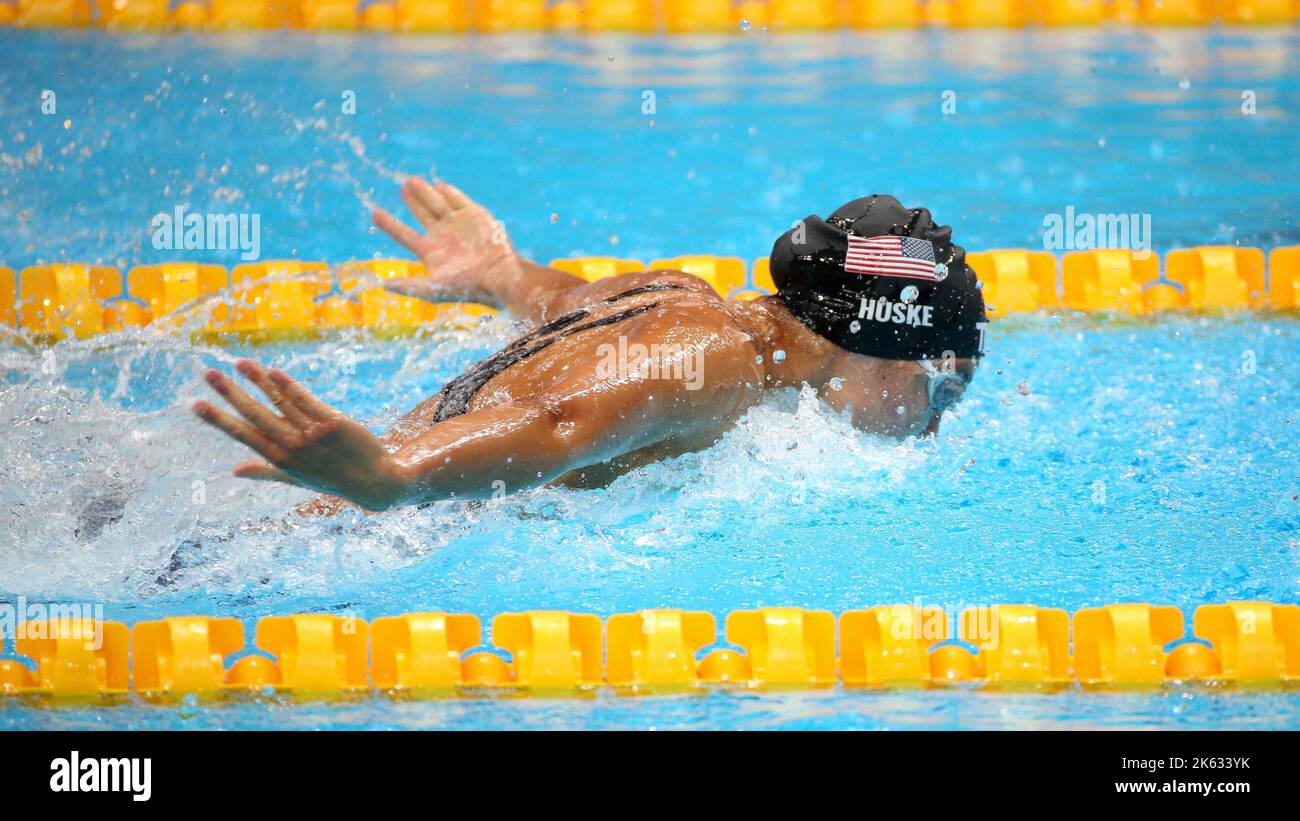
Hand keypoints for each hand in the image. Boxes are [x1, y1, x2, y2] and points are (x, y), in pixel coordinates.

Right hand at [194, 360, 407, 511]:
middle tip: (208, 374)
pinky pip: (306, 400)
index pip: (243, 435)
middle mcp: (293, 447)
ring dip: (257, 380)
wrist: (374, 481)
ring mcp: (312, 434)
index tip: (196, 405)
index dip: (219, 419)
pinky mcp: (332, 422)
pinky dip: (289, 386)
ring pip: (279, 402)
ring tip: (238, 363)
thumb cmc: (332, 479)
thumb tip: (234, 470)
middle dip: (230, 394)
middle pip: (255, 415)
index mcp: (280, 461)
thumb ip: (264, 473)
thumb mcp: (295, 480)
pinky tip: (273, 371)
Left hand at [372, 177, 516, 305]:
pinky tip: (440, 185)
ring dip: (424, 192)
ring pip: (437, 204)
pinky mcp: (475, 216)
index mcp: (430, 251)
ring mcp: (458, 224)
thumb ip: (409, 285)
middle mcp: (442, 236)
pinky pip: (459, 201)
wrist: (498, 276)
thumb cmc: (466, 287)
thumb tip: (383, 285)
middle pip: (422, 214)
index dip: (389, 223)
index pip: (403, 234)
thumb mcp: (433, 289)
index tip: (374, 213)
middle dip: (412, 200)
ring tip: (411, 181)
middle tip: (402, 186)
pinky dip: (449, 192)